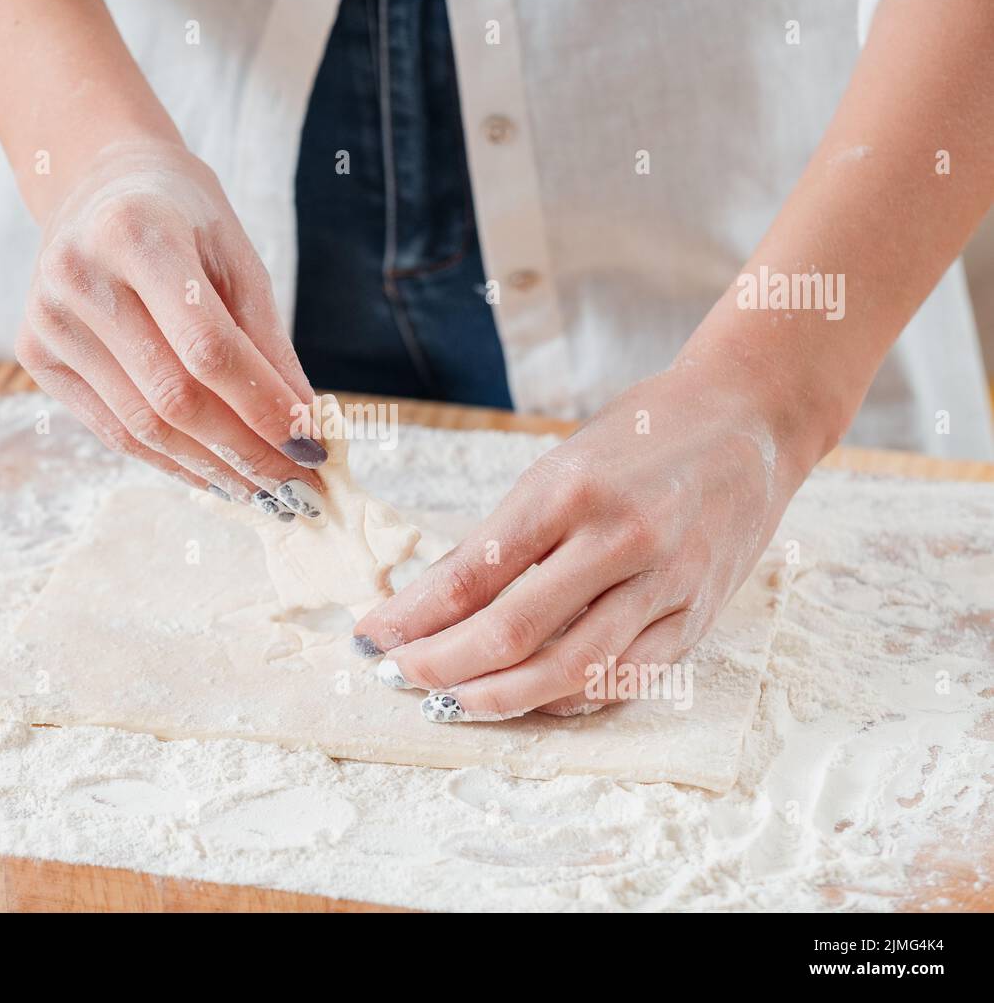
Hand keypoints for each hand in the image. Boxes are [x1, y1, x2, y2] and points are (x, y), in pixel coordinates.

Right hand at [15, 139, 326, 515]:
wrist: (96, 183)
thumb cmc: (183, 215)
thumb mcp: (237, 257)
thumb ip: (268, 341)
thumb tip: (305, 427)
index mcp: (136, 232)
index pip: (208, 347)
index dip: (264, 408)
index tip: (313, 448)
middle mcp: (79, 276)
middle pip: (173, 397)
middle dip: (245, 452)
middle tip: (297, 488)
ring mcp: (47, 319)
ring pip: (142, 427)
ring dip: (212, 469)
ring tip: (264, 491)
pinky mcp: (35, 355)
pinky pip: (113, 430)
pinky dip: (171, 461)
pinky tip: (215, 475)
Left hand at [354, 358, 812, 720]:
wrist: (749, 419)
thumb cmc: (641, 436)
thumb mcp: (557, 467)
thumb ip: (499, 538)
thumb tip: (429, 601)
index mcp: (571, 491)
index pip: (473, 574)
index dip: (413, 617)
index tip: (371, 637)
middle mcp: (620, 540)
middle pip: (514, 632)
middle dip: (443, 665)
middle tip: (398, 676)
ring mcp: (666, 584)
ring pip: (570, 671)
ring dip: (498, 697)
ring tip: (450, 702)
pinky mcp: (698, 616)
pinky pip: (624, 679)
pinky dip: (566, 700)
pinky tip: (526, 702)